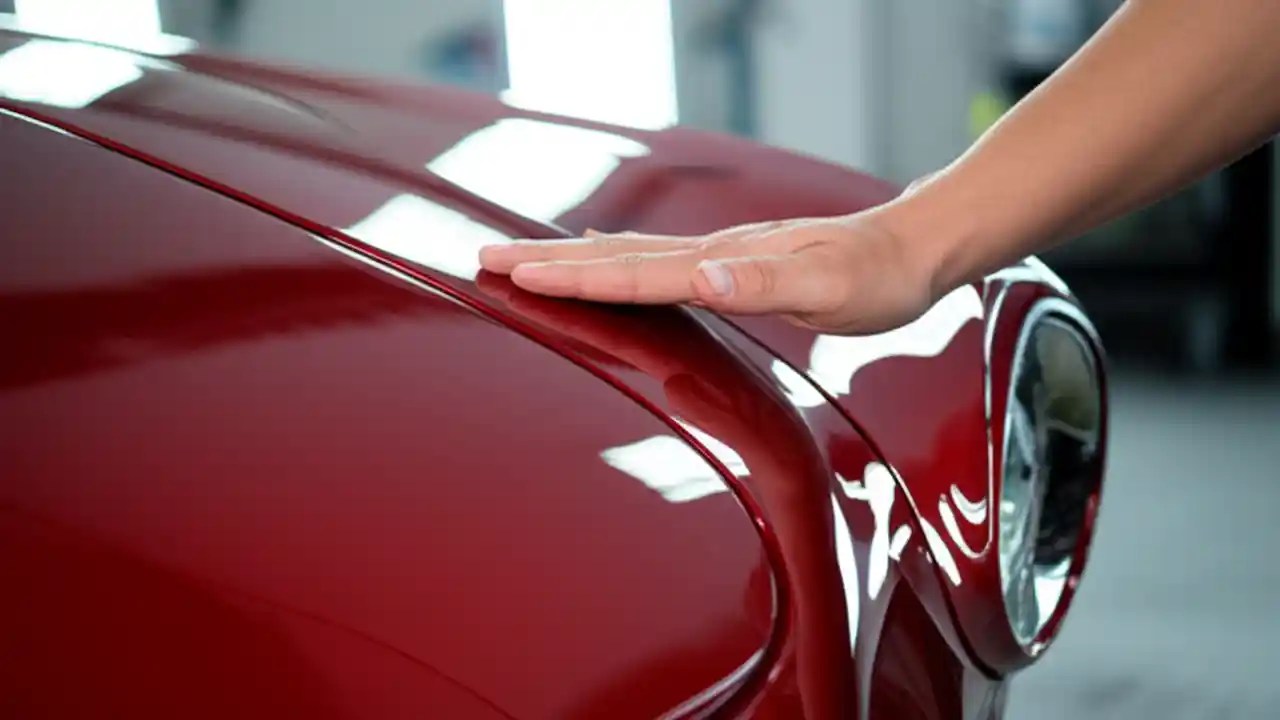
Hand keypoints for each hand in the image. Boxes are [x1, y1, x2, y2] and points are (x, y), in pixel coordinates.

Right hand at [477, 209, 940, 334]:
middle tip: (484, 259)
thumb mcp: (832, 288)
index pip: (633, 272)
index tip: (516, 274)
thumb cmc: (877, 276)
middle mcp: (711, 253)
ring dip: (570, 261)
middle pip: (612, 256)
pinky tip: (603, 265)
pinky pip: (654, 266)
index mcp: (724, 261)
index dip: (573, 277)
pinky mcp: (730, 266)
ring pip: (627, 257)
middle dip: (546, 261)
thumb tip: (701, 276)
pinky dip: (612, 265)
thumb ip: (767, 285)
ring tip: (523, 262)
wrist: (912, 250)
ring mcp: (718, 257)